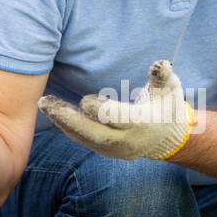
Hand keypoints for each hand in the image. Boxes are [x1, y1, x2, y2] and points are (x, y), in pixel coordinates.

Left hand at [38, 60, 194, 160]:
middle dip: (68, 118)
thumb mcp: (171, 89)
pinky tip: (54, 113)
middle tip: (47, 103)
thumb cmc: (167, 106)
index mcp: (142, 124)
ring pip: (83, 138)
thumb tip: (161, 65)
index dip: (100, 109)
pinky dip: (67, 128)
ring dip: (62, 122)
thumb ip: (163, 77)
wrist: (167, 138)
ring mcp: (113, 149)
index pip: (116, 118)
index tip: (85, 99)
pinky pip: (82, 141)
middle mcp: (126, 141)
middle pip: (92, 132)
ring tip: (46, 105)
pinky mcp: (104, 151)